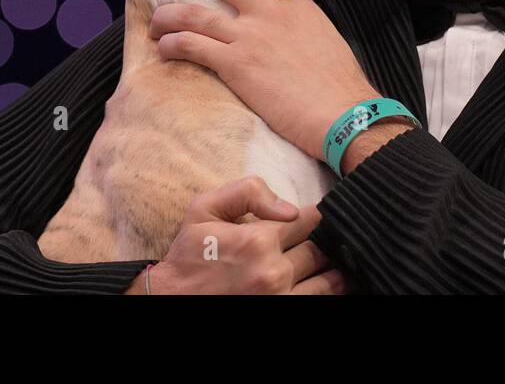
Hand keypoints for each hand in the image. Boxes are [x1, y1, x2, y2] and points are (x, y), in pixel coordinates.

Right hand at [128, 176, 347, 294]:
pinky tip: (329, 281)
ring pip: (328, 281)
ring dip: (333, 267)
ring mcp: (279, 300)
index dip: (317, 214)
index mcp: (258, 240)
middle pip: (320, 249)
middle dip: (324, 239)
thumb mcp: (204, 208)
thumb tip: (289, 207)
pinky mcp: (281, 314)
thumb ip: (248, 191)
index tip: (318, 214)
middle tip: (327, 235)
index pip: (309, 219)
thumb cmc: (189, 254)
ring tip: (334, 259)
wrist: (170, 300)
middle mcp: (273, 272)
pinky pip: (317, 301)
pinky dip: (328, 290)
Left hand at [145, 0, 383, 158]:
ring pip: (196, 12)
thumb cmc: (339, 84)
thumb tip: (280, 22)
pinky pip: (193, 46)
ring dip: (167, 13)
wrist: (346, 114)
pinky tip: (163, 47)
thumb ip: (295, 22)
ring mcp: (251, 36)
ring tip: (153, 18)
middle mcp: (269, 12)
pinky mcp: (238, 65)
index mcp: (293, 2)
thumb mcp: (320, 36)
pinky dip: (172, 44)